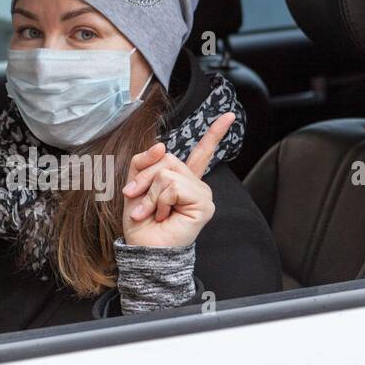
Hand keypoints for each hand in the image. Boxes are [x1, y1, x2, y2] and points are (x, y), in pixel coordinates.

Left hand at [121, 112, 235, 248]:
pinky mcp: (204, 204)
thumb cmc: (141, 223)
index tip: (229, 116)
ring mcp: (202, 194)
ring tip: (151, 212)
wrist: (143, 248)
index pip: (201, 153)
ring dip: (150, 194)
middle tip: (138, 200)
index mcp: (183, 180)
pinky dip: (160, 201)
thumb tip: (162, 146)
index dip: (214, 133)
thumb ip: (144, 162)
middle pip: (168, 159)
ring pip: (168, 173)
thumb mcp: (135, 185)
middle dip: (145, 178)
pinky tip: (164, 216)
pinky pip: (174, 186)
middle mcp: (196, 185)